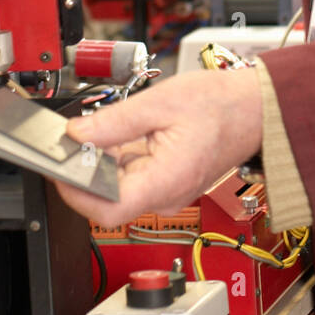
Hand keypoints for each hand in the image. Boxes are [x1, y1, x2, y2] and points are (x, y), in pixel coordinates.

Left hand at [57, 68, 262, 225]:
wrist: (256, 109)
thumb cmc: (221, 106)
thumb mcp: (160, 103)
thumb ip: (113, 122)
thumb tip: (76, 133)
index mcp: (165, 182)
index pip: (106, 211)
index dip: (76, 192)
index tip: (59, 168)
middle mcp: (166, 196)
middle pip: (109, 199)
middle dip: (88, 169)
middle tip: (76, 137)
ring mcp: (169, 192)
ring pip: (120, 187)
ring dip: (105, 161)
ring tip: (108, 127)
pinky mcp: (169, 183)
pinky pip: (135, 178)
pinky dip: (122, 158)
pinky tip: (126, 133)